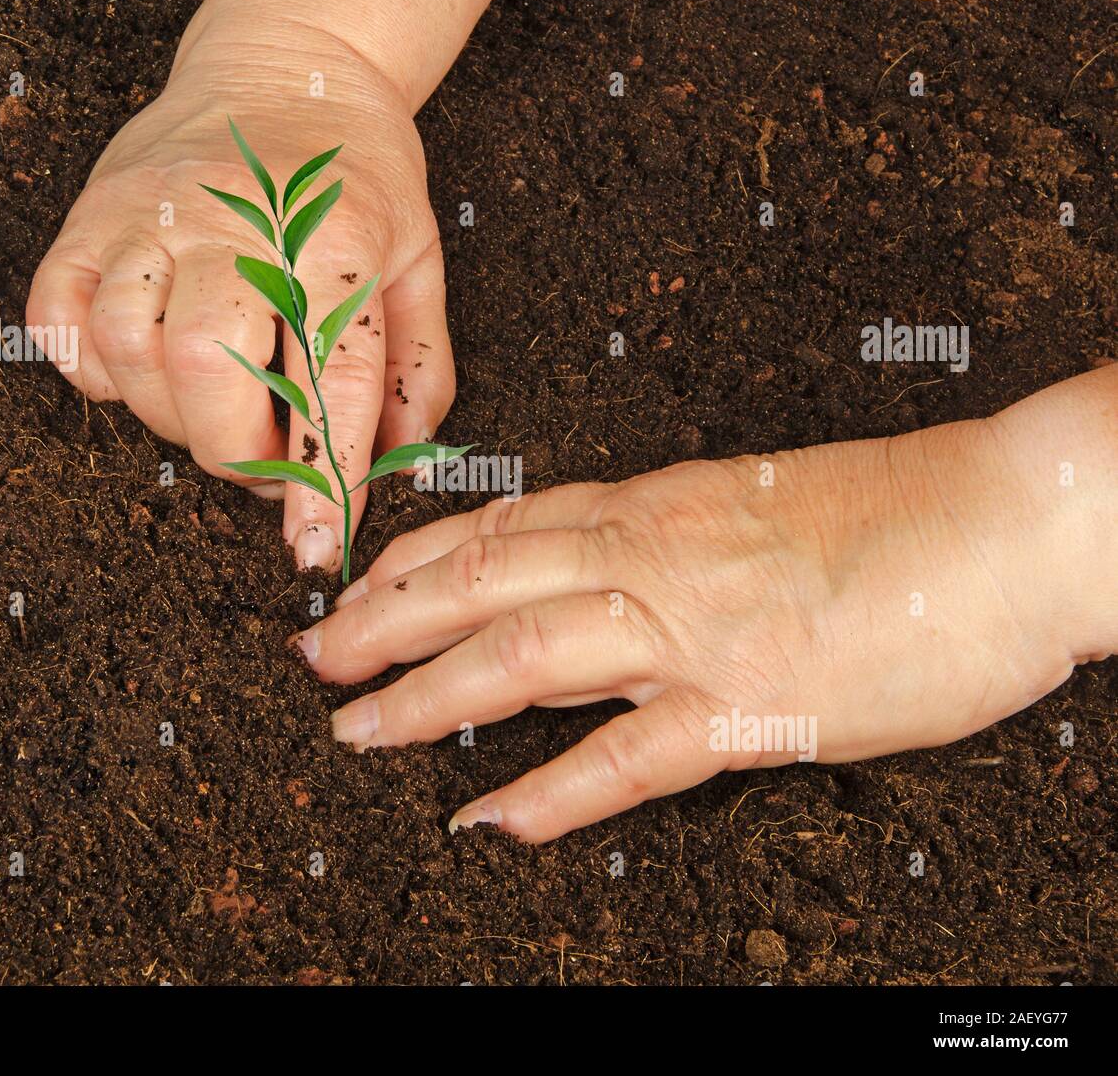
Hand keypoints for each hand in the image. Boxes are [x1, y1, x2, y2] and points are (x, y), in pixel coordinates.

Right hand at [25, 20, 452, 569]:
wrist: (286, 69)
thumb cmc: (355, 174)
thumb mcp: (418, 261)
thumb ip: (418, 366)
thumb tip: (402, 463)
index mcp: (334, 239)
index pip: (328, 381)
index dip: (322, 477)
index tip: (315, 543)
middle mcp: (236, 226)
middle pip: (209, 373)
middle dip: (239, 453)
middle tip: (266, 461)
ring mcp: (152, 216)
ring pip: (130, 351)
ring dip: (169, 415)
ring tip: (211, 407)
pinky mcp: (92, 215)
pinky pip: (59, 318)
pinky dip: (92, 367)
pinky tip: (140, 367)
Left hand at [294, 376, 1116, 840]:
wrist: (1003, 521)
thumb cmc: (896, 506)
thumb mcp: (751, 499)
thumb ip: (664, 535)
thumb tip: (595, 568)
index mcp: (657, 502)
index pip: (502, 525)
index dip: (415, 558)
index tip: (360, 584)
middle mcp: (653, 556)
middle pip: (482, 583)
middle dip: (384, 623)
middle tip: (317, 657)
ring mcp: (692, 630)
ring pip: (523, 656)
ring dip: (429, 697)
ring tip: (360, 730)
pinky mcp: (749, 704)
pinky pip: (626, 757)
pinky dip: (552, 792)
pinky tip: (493, 820)